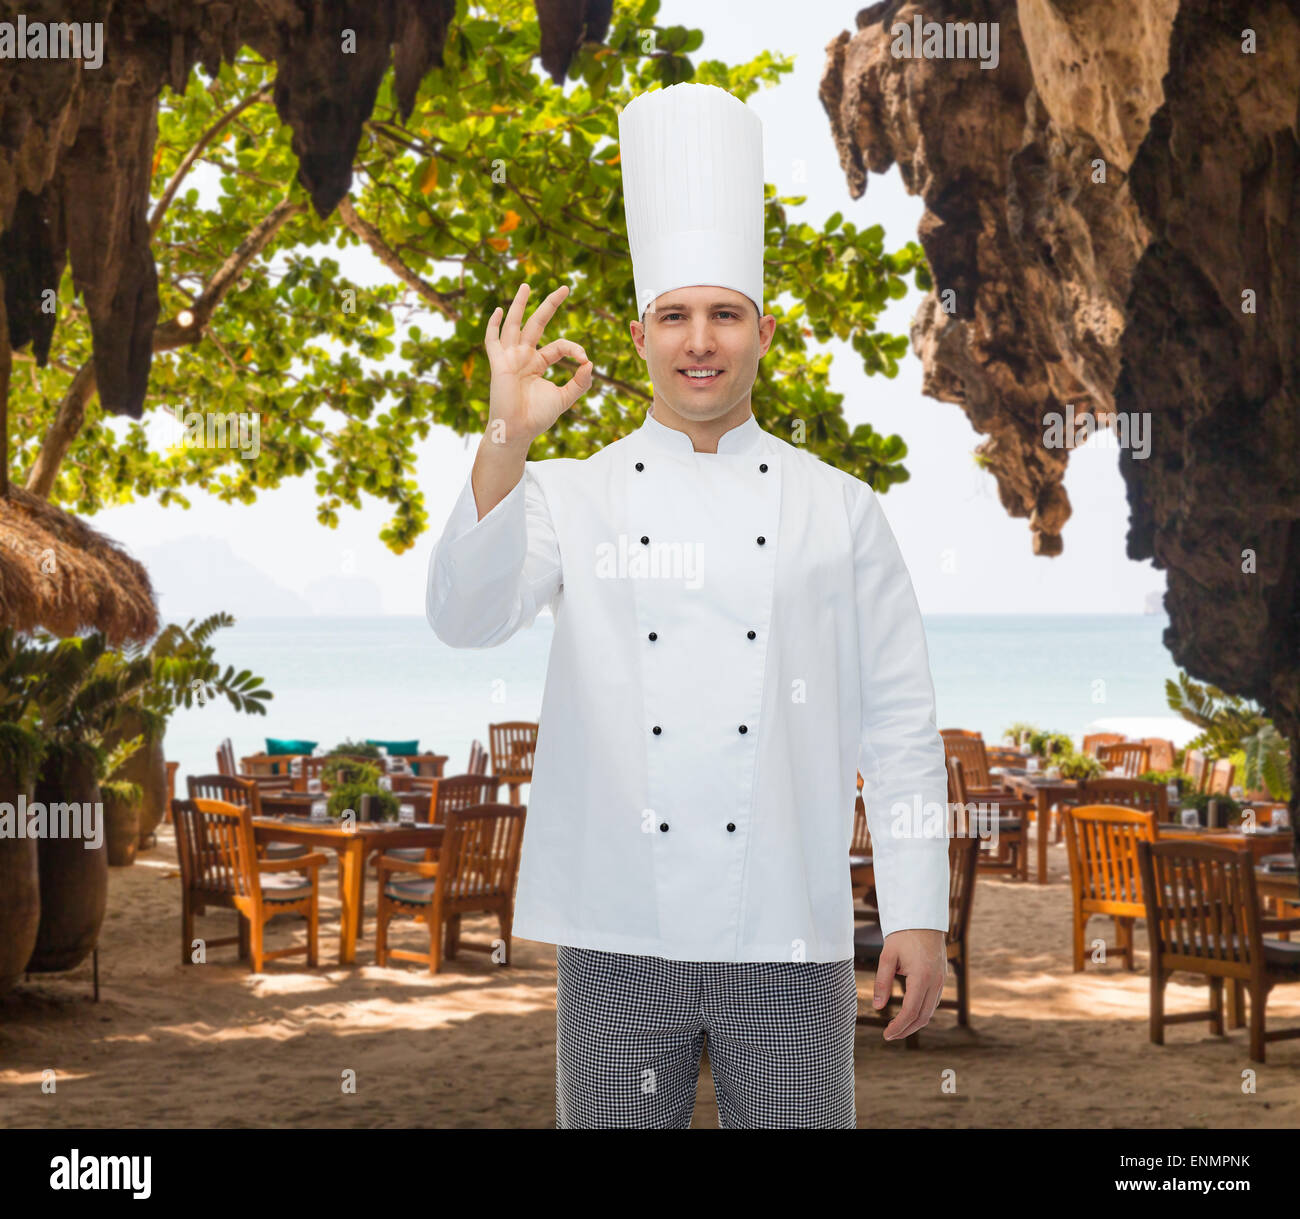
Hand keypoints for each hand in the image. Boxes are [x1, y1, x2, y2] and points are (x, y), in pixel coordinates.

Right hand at [484, 282, 592, 449]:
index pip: (559, 345)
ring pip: (515, 325)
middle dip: (550, 305)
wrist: (517, 431)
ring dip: (520, 305)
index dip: (575, 349)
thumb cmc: (537, 417)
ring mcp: (510, 358)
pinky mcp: (500, 364)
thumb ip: (580, 382)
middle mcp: (523, 356)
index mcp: (538, 363)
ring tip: (527, 285)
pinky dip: (493, 326)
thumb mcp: (564, 398)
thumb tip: (590, 363)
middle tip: (565, 287)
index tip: (585, 359)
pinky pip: (492, 341)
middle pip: (537, 323)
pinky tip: (497, 310)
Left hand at [873, 928, 945, 1040]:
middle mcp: (936, 981)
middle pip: (923, 1016)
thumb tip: (877, 1007)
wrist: (922, 917)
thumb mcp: (887, 956)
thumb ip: (882, 981)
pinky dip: (922, 1011)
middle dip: (906, 1030)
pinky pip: (934, 1001)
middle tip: (889, 1035)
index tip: (886, 1034)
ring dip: (915, 1023)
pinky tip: (909, 1013)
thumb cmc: (903, 935)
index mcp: (922, 976)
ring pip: (930, 1011)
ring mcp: (941, 980)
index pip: (911, 1011)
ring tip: (897, 1027)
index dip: (898, 1026)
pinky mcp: (942, 977)